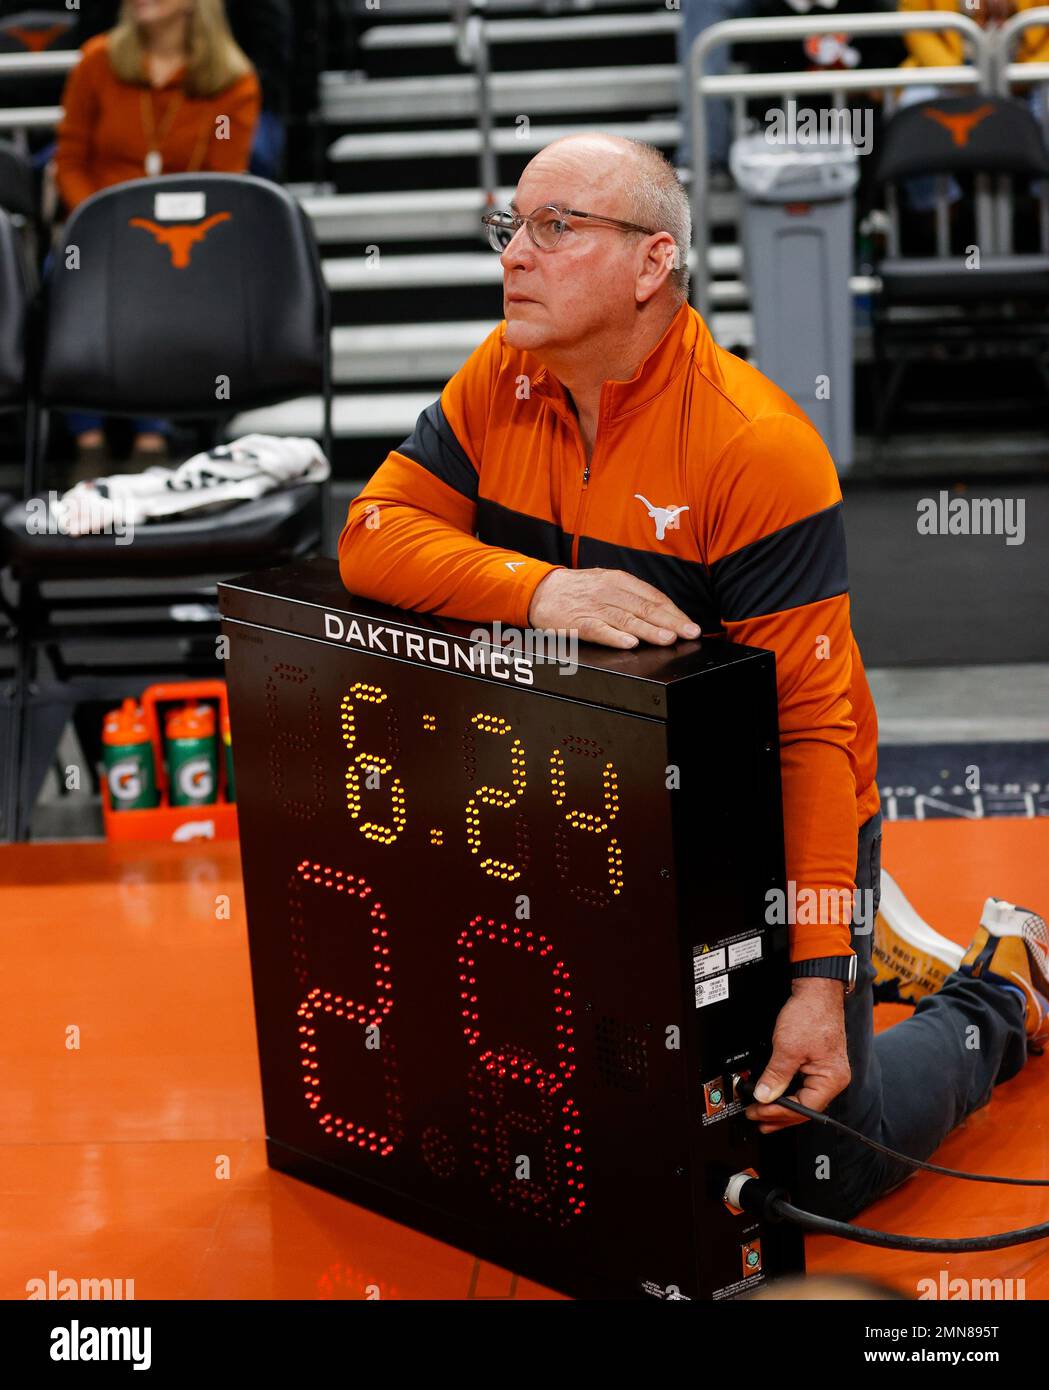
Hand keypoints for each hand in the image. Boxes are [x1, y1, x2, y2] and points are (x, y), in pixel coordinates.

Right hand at [527, 567, 700, 648]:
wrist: (539, 590)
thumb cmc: (577, 590)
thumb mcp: (606, 583)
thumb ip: (632, 596)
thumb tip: (663, 613)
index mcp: (619, 580)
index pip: (653, 596)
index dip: (674, 612)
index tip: (690, 625)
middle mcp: (609, 591)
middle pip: (644, 607)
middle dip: (670, 622)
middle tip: (690, 633)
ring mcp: (593, 607)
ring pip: (626, 619)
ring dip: (649, 630)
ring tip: (668, 639)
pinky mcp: (577, 622)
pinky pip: (599, 630)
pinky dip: (615, 637)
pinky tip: (630, 643)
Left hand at [744, 978, 850, 1132]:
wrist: (816, 990)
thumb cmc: (811, 1013)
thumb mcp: (787, 1047)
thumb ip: (775, 1075)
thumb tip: (764, 1096)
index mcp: (832, 1079)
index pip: (804, 1108)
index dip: (779, 1112)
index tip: (758, 1111)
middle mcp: (832, 1079)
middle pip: (805, 1108)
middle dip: (779, 1115)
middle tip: (757, 1118)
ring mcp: (825, 1072)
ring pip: (802, 1098)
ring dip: (781, 1106)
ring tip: (761, 1111)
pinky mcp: (817, 1064)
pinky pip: (801, 1085)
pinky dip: (786, 1091)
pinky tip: (773, 1095)